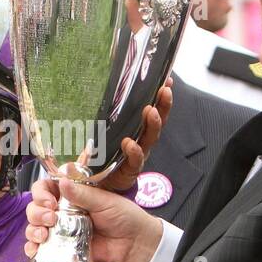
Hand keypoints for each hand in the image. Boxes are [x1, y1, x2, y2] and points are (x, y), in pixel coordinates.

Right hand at [24, 178, 161, 261]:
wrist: (134, 244)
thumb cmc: (125, 217)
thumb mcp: (105, 201)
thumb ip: (82, 193)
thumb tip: (62, 182)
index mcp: (72, 194)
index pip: (46, 187)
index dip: (41, 193)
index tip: (49, 202)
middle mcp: (63, 210)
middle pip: (36, 208)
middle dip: (37, 213)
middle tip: (50, 219)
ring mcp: (61, 230)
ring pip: (34, 227)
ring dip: (33, 230)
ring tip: (43, 235)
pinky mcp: (62, 249)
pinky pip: (42, 248)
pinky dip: (34, 249)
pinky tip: (36, 249)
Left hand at [98, 78, 172, 192]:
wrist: (98, 181)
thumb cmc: (102, 152)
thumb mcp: (102, 129)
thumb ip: (102, 113)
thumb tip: (95, 86)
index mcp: (138, 128)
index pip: (153, 109)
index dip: (160, 96)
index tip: (167, 80)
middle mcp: (142, 139)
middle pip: (157, 121)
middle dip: (163, 105)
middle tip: (164, 91)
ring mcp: (138, 154)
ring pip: (150, 137)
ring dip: (152, 124)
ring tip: (151, 112)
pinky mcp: (130, 168)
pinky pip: (135, 159)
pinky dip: (133, 151)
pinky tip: (130, 143)